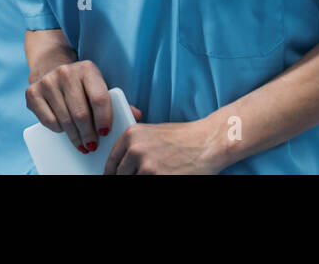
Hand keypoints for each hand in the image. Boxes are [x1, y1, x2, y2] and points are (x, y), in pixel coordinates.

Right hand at [25, 59, 140, 154]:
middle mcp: (66, 72)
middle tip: (93, 146)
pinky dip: (58, 130)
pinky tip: (65, 130)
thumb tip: (136, 115)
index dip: (104, 120)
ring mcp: (47, 82)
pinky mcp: (32, 92)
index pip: (99, 98)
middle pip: (81, 113)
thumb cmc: (82, 84)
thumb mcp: (99, 86)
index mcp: (87, 69)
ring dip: (75, 137)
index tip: (105, 134)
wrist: (51, 66)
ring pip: (65, 120)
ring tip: (83, 145)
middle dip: (89, 135)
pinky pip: (49, 121)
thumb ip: (117, 101)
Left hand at [104, 118, 222, 174]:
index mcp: (131, 134)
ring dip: (141, 179)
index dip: (111, 173)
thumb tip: (121, 164)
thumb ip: (134, 145)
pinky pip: (146, 184)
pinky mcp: (157, 178)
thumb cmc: (183, 138)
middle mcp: (135, 149)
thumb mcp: (152, 133)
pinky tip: (164, 175)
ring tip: (157, 173)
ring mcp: (146, 166)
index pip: (112, 162)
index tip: (112, 176)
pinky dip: (153, 181)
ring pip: (132, 180)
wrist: (207, 142)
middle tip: (142, 174)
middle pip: (120, 175)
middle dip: (128, 178)